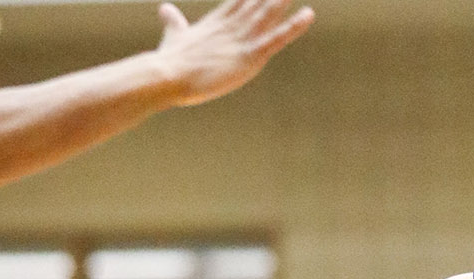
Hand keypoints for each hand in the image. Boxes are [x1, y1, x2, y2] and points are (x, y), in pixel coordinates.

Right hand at [154, 0, 315, 107]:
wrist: (167, 75)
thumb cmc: (170, 61)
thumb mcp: (175, 36)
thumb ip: (174, 22)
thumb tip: (165, 8)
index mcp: (218, 21)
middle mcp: (232, 25)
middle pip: (259, 0)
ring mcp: (242, 39)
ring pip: (270, 13)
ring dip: (284, 0)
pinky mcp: (249, 56)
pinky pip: (277, 38)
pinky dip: (293, 27)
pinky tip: (308, 15)